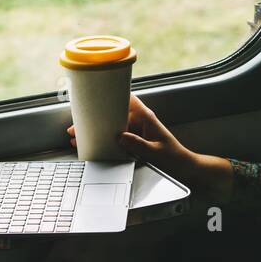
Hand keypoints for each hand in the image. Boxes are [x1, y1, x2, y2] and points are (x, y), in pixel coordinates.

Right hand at [66, 94, 195, 175]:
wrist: (183, 167)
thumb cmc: (174, 157)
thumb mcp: (155, 152)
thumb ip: (138, 144)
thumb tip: (119, 136)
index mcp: (146, 117)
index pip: (127, 98)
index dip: (111, 94)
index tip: (94, 95)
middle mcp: (139, 120)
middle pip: (113, 114)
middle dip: (95, 118)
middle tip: (77, 126)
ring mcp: (135, 130)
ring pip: (112, 126)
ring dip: (96, 130)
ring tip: (78, 136)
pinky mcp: (134, 140)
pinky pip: (116, 136)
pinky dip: (103, 139)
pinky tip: (92, 144)